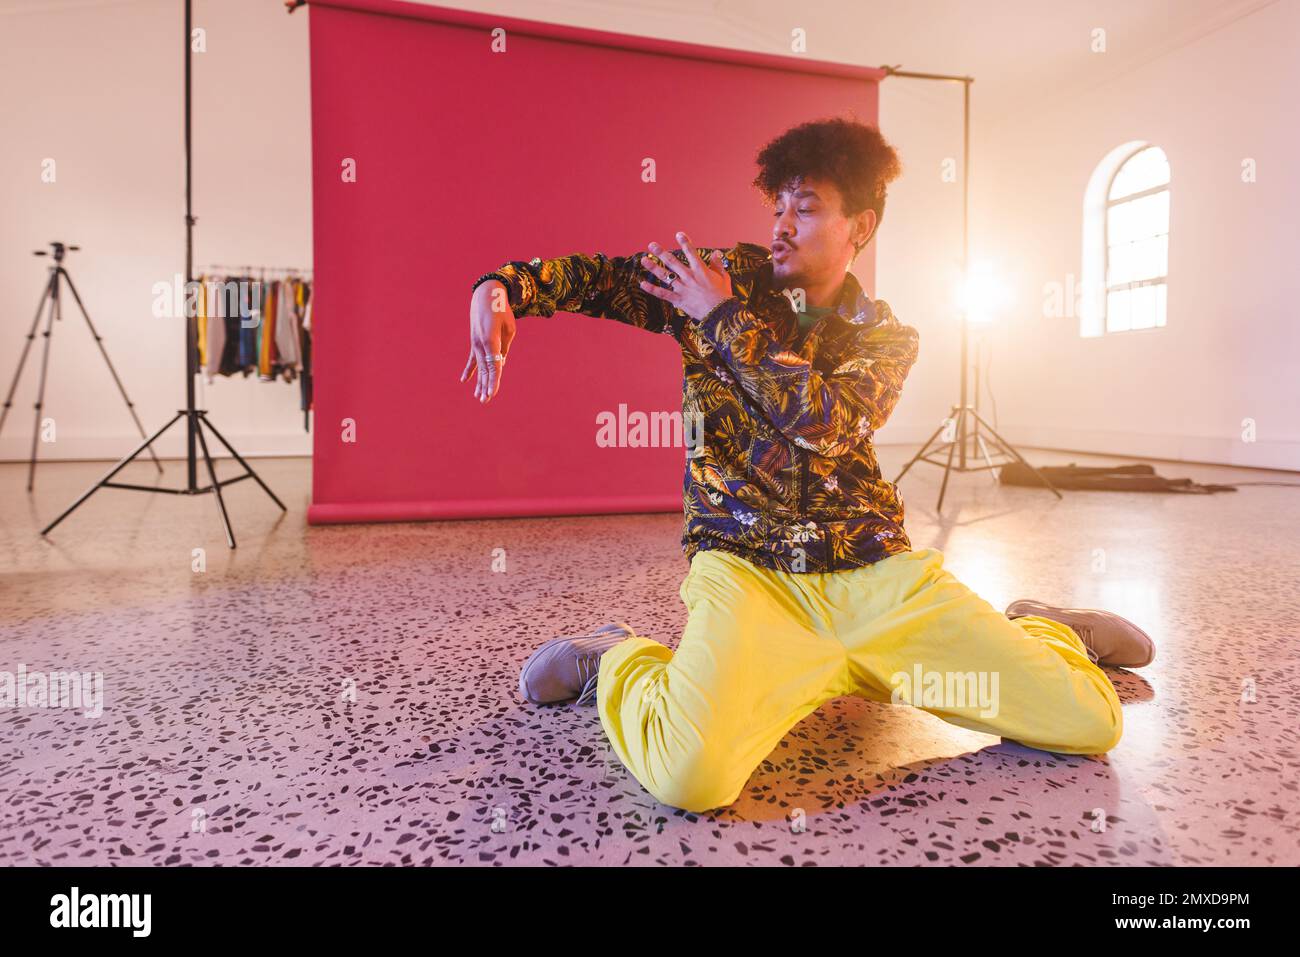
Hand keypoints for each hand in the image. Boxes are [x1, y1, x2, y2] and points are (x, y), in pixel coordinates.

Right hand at [461, 280, 515, 402]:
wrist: (486, 295)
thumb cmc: (501, 311)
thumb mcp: (509, 328)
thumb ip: (505, 347)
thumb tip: (501, 363)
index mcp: (491, 340)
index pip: (494, 365)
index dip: (494, 380)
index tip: (493, 393)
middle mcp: (481, 344)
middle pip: (484, 369)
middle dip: (486, 386)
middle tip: (485, 401)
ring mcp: (475, 343)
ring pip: (478, 367)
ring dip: (479, 382)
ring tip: (479, 397)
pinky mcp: (474, 342)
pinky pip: (471, 359)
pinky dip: (469, 370)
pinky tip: (463, 381)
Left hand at [638, 232, 732, 320]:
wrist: (720, 314)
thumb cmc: (723, 296)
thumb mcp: (723, 277)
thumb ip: (717, 264)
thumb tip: (715, 252)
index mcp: (701, 270)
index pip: (691, 253)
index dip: (685, 243)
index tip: (678, 234)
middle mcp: (689, 277)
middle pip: (672, 262)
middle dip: (661, 253)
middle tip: (652, 245)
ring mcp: (683, 288)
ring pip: (665, 276)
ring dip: (653, 267)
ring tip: (644, 260)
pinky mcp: (679, 300)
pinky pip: (663, 294)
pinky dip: (652, 289)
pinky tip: (642, 284)